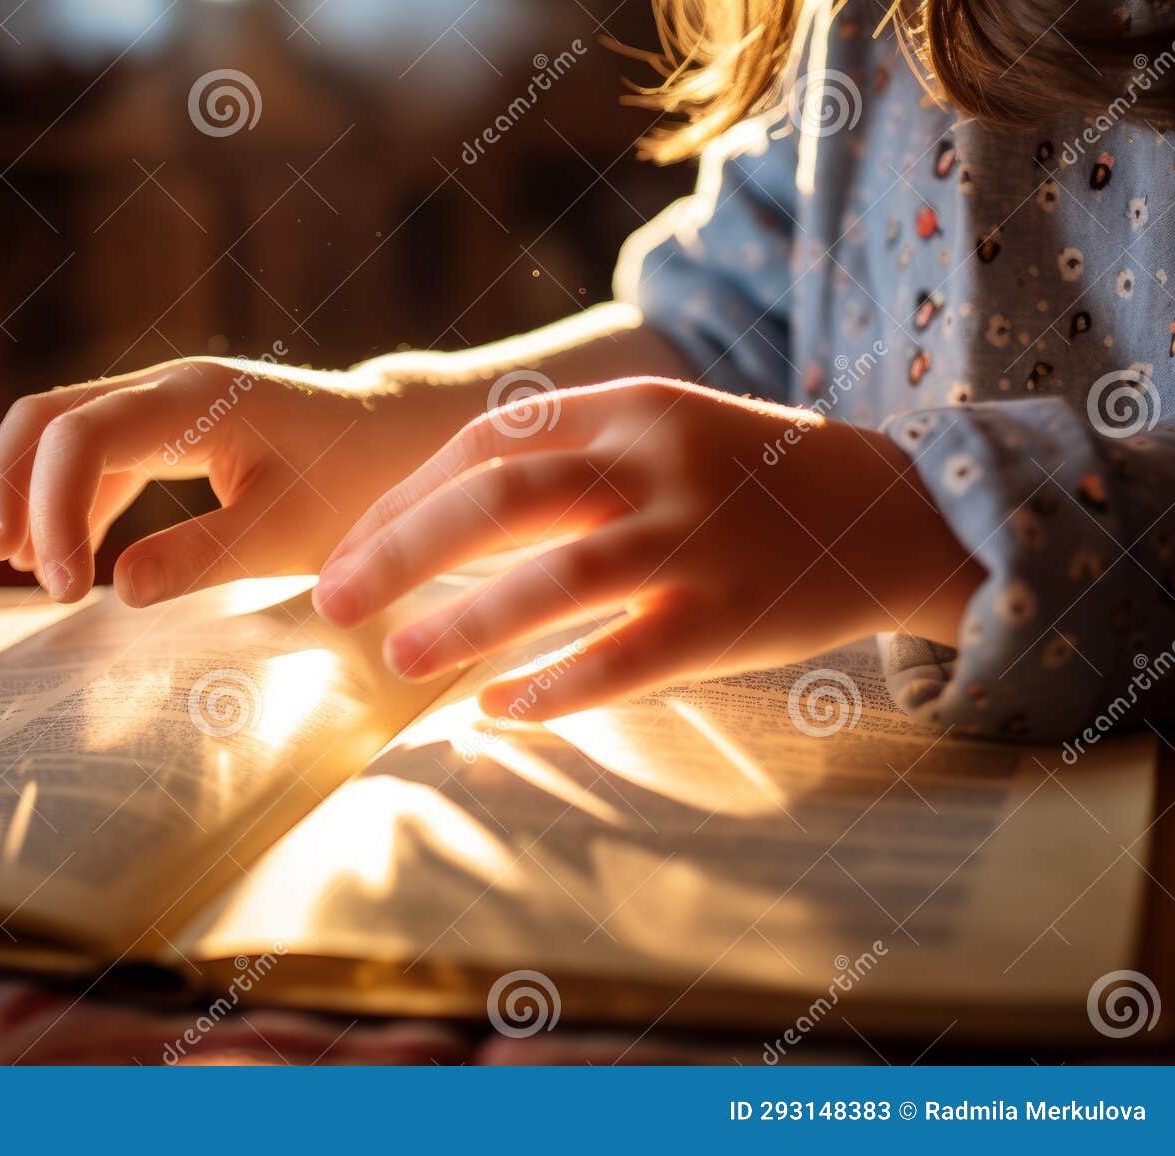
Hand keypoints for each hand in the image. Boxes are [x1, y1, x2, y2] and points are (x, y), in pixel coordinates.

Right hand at [0, 356, 484, 604]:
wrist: (399, 440)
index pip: (80, 436)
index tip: (62, 589)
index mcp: (193, 401)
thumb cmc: (355, 484)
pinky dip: (71, 499)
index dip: (52, 510)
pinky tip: (69, 556)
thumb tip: (117, 590)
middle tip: (3, 562)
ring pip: (63, 431)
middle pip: (47, 417)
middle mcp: (169, 387)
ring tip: (23, 569)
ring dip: (32, 492)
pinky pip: (97, 452)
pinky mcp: (175, 428)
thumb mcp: (288, 532)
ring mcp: (168, 403)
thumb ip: (203, 557)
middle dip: (11, 486)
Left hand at [312, 378, 983, 719]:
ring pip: (556, 581)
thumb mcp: (660, 429)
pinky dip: (552, 688)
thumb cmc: (749, 477)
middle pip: (500, 499)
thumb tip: (440, 512)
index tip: (352, 546)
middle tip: (332, 600)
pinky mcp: (731, 617)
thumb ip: (566, 455)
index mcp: (628, 406)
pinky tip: (498, 709)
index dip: (405, 498)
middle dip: (401, 550)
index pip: (486, 444)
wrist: (894, 508)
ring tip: (396, 657)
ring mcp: (697, 540)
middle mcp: (656, 463)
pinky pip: (623, 661)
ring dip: (464, 623)